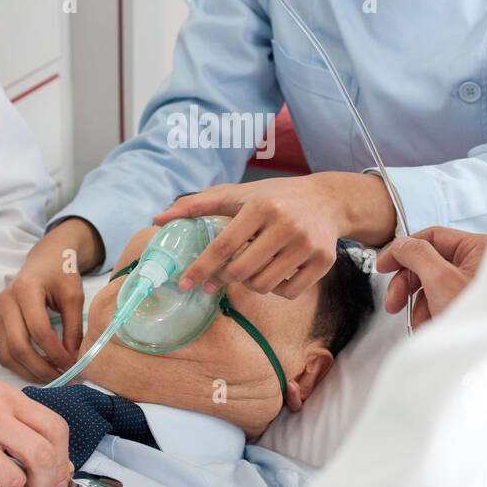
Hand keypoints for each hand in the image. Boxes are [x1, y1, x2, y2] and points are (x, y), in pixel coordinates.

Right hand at [0, 218, 102, 382]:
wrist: (45, 258)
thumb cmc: (61, 273)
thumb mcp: (74, 296)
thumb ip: (73, 328)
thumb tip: (73, 360)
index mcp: (26, 289)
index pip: (39, 330)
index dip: (56, 352)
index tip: (72, 365)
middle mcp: (6, 302)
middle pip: (18, 346)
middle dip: (41, 368)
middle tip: (62, 378)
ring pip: (7, 353)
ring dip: (29, 371)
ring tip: (53, 377)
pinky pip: (5, 351)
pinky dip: (21, 365)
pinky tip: (41, 368)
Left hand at [153, 173, 395, 299]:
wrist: (328, 200)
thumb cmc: (275, 197)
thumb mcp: (239, 194)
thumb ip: (197, 204)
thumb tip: (158, 219)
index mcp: (260, 205)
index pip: (223, 245)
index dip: (201, 267)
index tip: (185, 283)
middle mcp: (285, 224)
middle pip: (242, 271)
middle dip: (224, 278)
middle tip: (217, 278)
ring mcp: (306, 244)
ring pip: (264, 285)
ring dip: (250, 284)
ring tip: (250, 270)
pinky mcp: (323, 261)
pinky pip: (289, 292)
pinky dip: (277, 290)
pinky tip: (276, 273)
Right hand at [375, 226, 486, 328]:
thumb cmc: (479, 316)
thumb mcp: (440, 279)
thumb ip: (417, 254)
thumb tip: (401, 245)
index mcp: (478, 248)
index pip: (432, 237)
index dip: (403, 251)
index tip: (383, 266)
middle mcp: (478, 264)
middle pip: (429, 263)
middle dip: (408, 286)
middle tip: (394, 302)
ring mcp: (474, 286)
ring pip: (433, 286)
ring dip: (419, 306)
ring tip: (419, 324)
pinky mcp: (470, 305)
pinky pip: (442, 302)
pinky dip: (431, 315)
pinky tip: (428, 328)